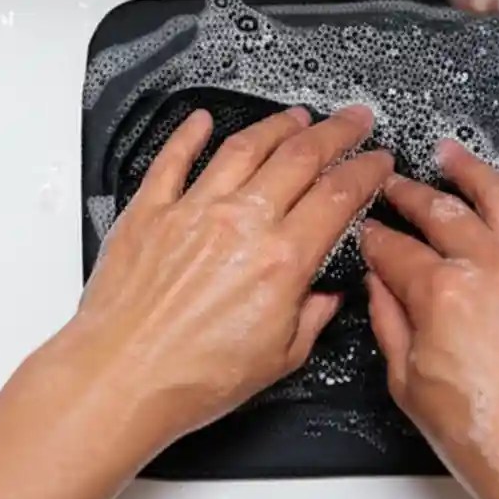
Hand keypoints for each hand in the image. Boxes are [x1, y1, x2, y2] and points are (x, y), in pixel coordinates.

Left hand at [55, 104, 391, 443]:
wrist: (120, 380)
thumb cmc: (192, 380)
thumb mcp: (280, 358)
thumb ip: (312, 316)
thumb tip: (327, 296)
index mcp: (282, 260)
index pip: (338, 196)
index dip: (366, 170)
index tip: (378, 159)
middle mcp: (241, 223)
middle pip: (300, 157)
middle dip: (336, 132)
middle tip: (353, 120)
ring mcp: (193, 210)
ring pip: (244, 147)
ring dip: (278, 126)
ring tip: (297, 117)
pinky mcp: (149, 211)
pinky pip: (173, 159)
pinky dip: (190, 134)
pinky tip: (202, 121)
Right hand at [360, 138, 498, 498]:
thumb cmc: (488, 440)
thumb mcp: (409, 386)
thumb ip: (390, 325)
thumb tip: (379, 287)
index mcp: (443, 295)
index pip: (396, 251)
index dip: (374, 238)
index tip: (366, 230)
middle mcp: (492, 269)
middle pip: (444, 212)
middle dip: (412, 192)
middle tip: (395, 182)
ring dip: (474, 170)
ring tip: (452, 154)